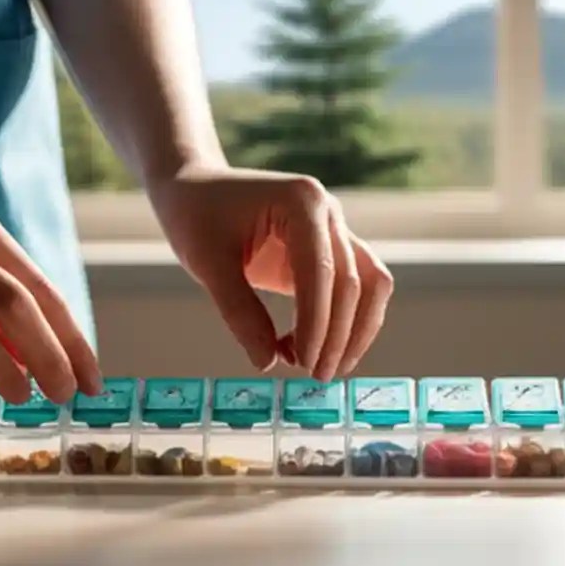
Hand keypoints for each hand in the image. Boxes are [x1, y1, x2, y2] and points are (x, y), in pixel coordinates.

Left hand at [149, 166, 393, 380]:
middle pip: (353, 281)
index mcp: (301, 201)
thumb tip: (267, 363)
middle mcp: (328, 211)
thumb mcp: (207, 263)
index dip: (318, 321)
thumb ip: (239, 311)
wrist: (194, 189)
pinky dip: (344, 321)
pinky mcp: (328, 249)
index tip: (305, 363)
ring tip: (325, 368)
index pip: (322, 270)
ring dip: (355, 330)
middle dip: (338, 334)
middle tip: (316, 376)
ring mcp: (333, 229)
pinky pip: (355, 287)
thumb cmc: (195, 217)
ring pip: (369, 283)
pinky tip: (312, 348)